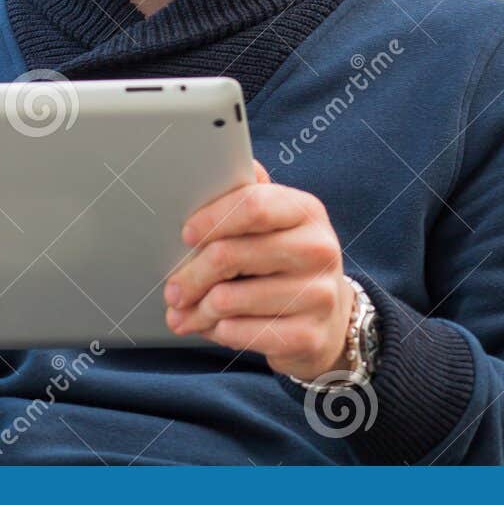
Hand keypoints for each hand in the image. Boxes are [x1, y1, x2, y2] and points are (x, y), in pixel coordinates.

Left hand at [163, 161, 354, 381]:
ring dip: (198, 309)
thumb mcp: (277, 223)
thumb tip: (212, 169)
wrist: (331, 316)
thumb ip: (247, 197)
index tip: (186, 235)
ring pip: (228, 299)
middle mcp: (318, 249)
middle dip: (190, 275)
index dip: (211, 219)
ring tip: (186, 314)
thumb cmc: (287, 261)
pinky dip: (217, 332)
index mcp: (305, 211)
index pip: (252, 204)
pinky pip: (240, 333)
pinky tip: (215, 328)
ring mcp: (318, 294)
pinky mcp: (309, 335)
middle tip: (172, 290)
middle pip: (230, 254)